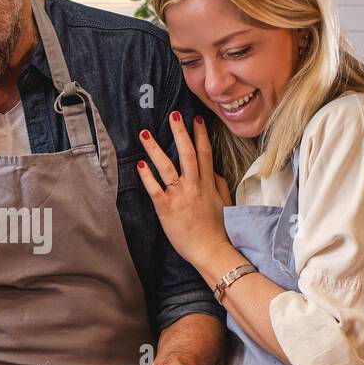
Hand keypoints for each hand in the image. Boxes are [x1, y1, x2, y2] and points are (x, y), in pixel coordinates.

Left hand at [138, 111, 232, 267]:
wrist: (211, 249)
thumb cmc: (218, 228)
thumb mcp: (223, 202)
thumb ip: (218, 183)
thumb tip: (213, 170)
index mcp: (208, 183)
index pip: (204, 153)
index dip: (200, 134)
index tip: (196, 119)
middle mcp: (194, 185)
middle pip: (186, 153)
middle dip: (179, 132)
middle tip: (173, 115)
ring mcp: (180, 195)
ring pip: (167, 166)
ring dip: (155, 149)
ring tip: (145, 134)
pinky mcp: (166, 208)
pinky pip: (155, 188)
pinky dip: (147, 176)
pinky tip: (140, 164)